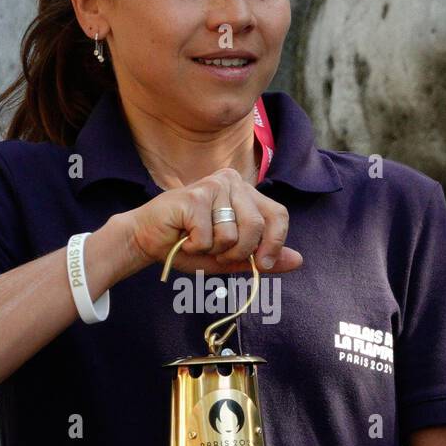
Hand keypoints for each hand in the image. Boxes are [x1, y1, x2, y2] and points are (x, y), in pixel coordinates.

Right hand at [127, 167, 303, 274]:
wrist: (147, 239)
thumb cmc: (188, 245)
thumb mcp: (232, 256)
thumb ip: (264, 256)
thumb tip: (299, 260)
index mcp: (246, 191)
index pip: (279, 215)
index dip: (275, 243)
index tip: (263, 264)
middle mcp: (232, 181)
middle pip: (257, 226)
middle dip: (238, 252)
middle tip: (216, 252)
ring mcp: (214, 186)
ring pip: (232, 235)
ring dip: (213, 250)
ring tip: (196, 240)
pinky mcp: (195, 196)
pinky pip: (208, 238)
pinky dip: (194, 247)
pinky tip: (182, 236)